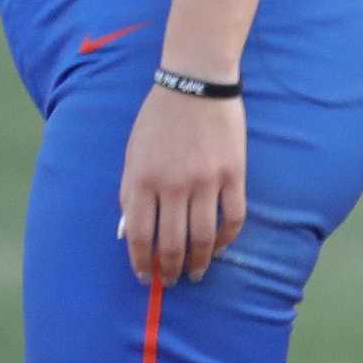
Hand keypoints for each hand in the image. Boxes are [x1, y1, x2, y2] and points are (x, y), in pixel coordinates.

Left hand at [119, 85, 247, 285]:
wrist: (195, 81)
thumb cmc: (158, 117)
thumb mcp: (132, 153)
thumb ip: (129, 192)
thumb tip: (129, 233)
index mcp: (142, 180)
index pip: (139, 237)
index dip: (142, 263)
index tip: (145, 277)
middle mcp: (172, 186)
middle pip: (172, 244)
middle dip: (170, 270)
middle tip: (172, 281)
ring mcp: (205, 180)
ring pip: (204, 237)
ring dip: (200, 262)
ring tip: (198, 272)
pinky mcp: (233, 173)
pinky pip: (233, 216)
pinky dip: (229, 238)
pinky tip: (222, 246)